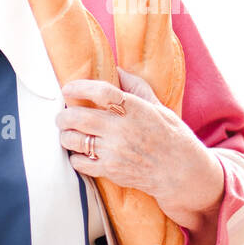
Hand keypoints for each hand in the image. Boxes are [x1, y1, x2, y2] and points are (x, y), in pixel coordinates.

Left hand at [57, 69, 224, 244]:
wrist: (181, 173)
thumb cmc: (172, 137)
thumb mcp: (160, 107)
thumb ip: (137, 88)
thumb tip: (118, 70)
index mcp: (135, 109)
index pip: (100, 92)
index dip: (79, 87)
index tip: (68, 88)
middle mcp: (122, 129)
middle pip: (79, 117)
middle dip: (63, 116)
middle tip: (62, 116)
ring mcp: (115, 152)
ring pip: (74, 140)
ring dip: (65, 136)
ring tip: (67, 133)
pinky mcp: (111, 171)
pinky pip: (80, 162)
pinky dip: (75, 157)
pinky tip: (80, 153)